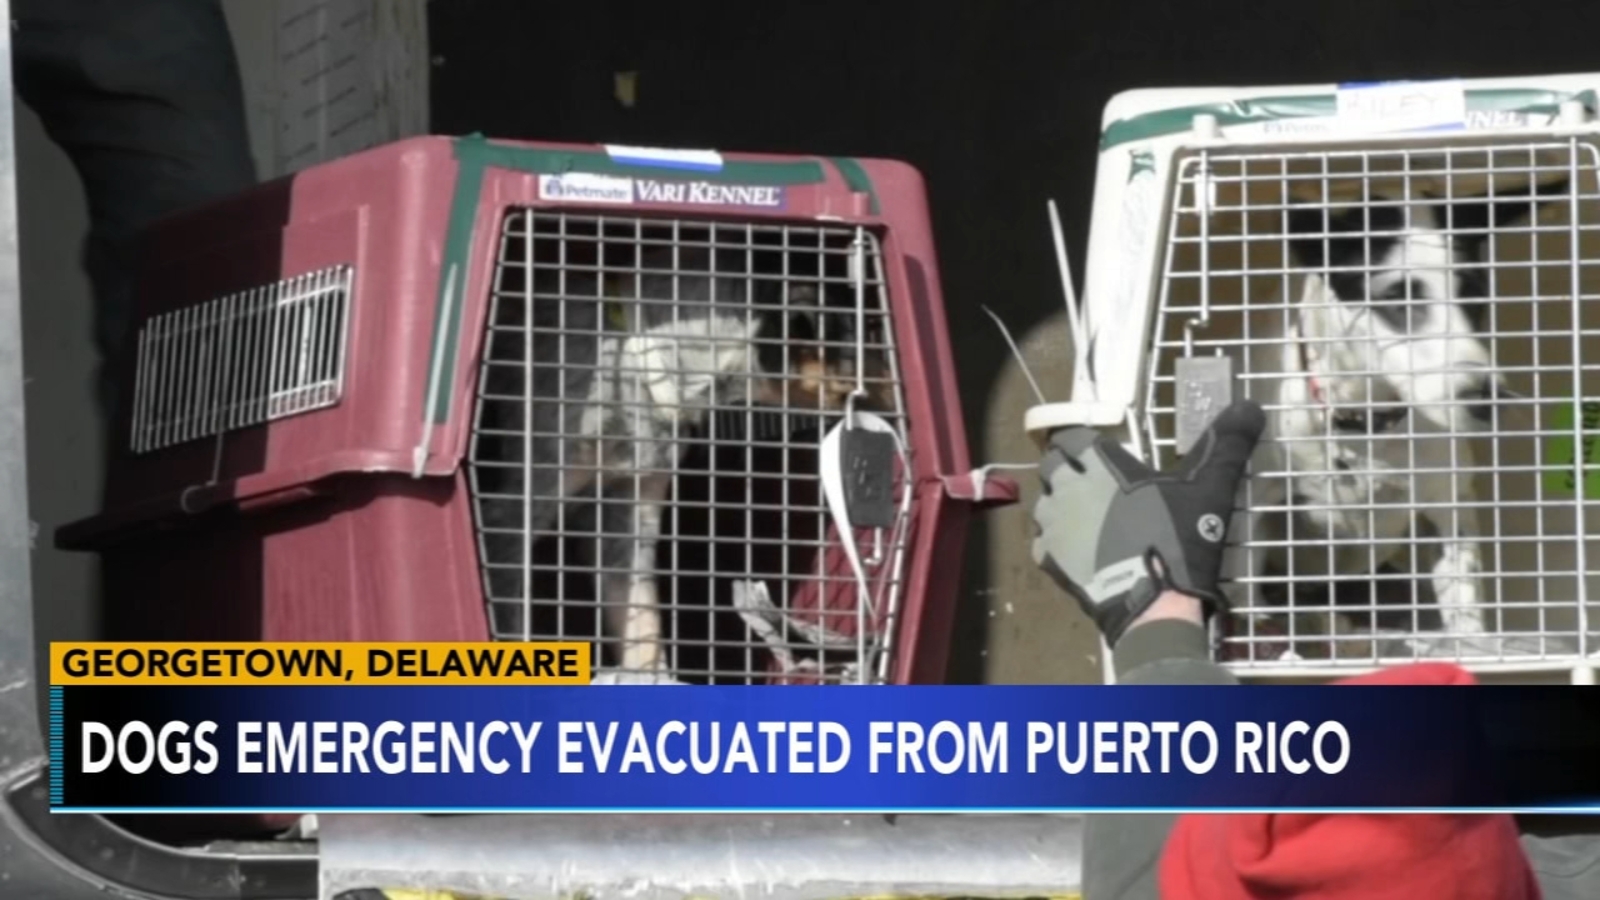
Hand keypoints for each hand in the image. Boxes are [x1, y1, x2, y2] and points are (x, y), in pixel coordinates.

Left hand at [1030, 400, 1264, 646]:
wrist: (1156, 600)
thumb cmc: (1180, 535)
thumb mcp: (1211, 485)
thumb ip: (1225, 443)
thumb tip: (1250, 406)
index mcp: (1101, 465)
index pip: (1071, 437)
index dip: (1080, 441)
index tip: (1095, 449)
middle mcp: (1069, 489)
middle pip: (1052, 466)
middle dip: (1065, 468)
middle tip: (1090, 480)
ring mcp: (1056, 526)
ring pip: (1043, 504)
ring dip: (1057, 503)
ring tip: (1082, 513)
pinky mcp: (1051, 560)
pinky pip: (1042, 542)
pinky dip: (1054, 541)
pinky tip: (1075, 546)